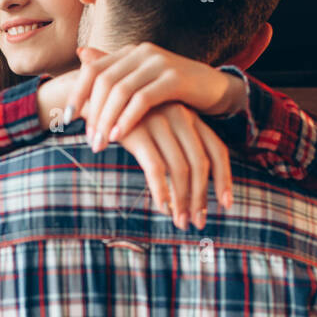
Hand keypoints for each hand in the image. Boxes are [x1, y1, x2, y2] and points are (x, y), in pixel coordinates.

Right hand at [36, 67, 231, 229]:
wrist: (90, 93)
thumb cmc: (126, 118)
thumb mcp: (156, 129)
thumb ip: (174, 149)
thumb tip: (189, 189)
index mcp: (190, 116)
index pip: (217, 150)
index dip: (225, 179)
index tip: (227, 206)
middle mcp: (180, 117)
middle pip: (201, 164)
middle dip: (201, 197)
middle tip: (198, 223)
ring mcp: (159, 122)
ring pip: (181, 168)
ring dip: (182, 200)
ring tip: (179, 221)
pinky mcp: (138, 131)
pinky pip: (156, 167)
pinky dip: (161, 190)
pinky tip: (162, 206)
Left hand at [67, 42, 245, 160]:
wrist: (214, 89)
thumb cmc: (174, 90)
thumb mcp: (141, 81)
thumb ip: (113, 69)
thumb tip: (81, 54)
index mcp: (130, 53)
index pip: (93, 69)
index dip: (77, 93)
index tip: (67, 119)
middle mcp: (142, 53)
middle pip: (103, 81)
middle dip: (92, 112)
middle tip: (88, 139)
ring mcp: (158, 63)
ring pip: (120, 91)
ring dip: (106, 119)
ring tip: (100, 143)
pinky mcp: (174, 79)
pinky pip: (143, 100)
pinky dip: (128, 119)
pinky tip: (119, 136)